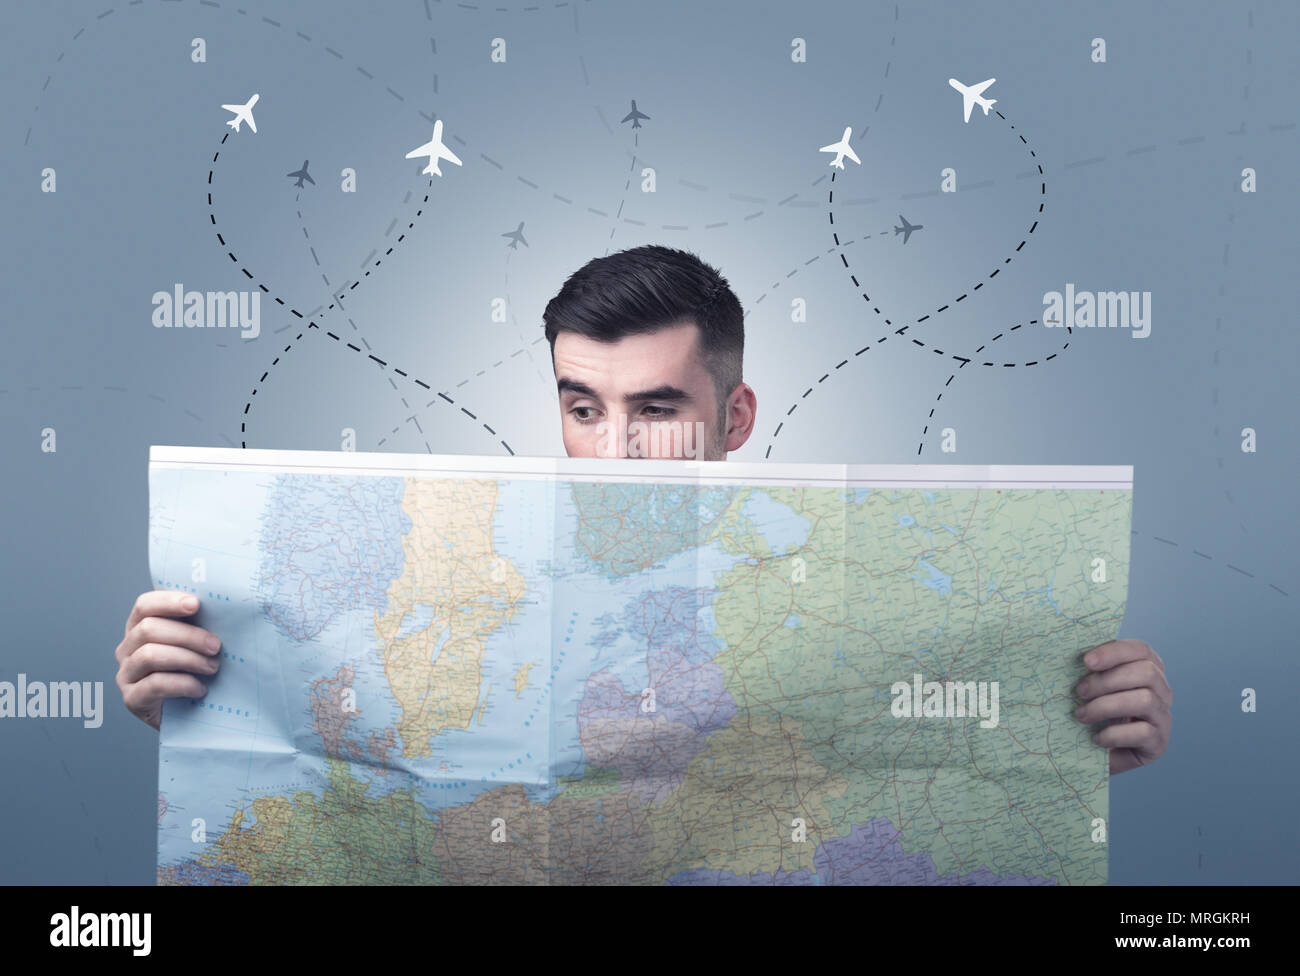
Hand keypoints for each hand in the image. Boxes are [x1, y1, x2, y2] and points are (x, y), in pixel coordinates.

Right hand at [115, 591, 222, 730]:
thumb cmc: (197, 671)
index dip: (168, 602)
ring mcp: (126, 674)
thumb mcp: (197, 644)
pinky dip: (182, 684)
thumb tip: (227, 608)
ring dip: (188, 659)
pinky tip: (200, 689)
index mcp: (140, 628)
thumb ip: (202, 624)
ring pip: (150, 655)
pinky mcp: (132, 699)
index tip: (196, 604)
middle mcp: (127, 649)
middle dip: (188, 636)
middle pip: (149, 629)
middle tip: (216, 646)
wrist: (190, 715)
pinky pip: (154, 685)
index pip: (144, 605)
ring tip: (212, 667)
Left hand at [1074, 638, 1171, 774]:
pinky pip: (1143, 732)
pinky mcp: (1159, 742)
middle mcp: (1161, 691)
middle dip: (1107, 680)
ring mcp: (1163, 717)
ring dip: (1107, 706)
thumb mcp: (1091, 688)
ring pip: (1145, 700)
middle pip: (1146, 672)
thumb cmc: (1092, 713)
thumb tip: (1069, 652)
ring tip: (1082, 715)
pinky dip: (1115, 734)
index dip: (1114, 652)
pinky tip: (1097, 738)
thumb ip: (1090, 670)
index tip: (1086, 661)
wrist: (1097, 753)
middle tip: (1080, 692)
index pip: (1141, 650)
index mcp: (1147, 669)